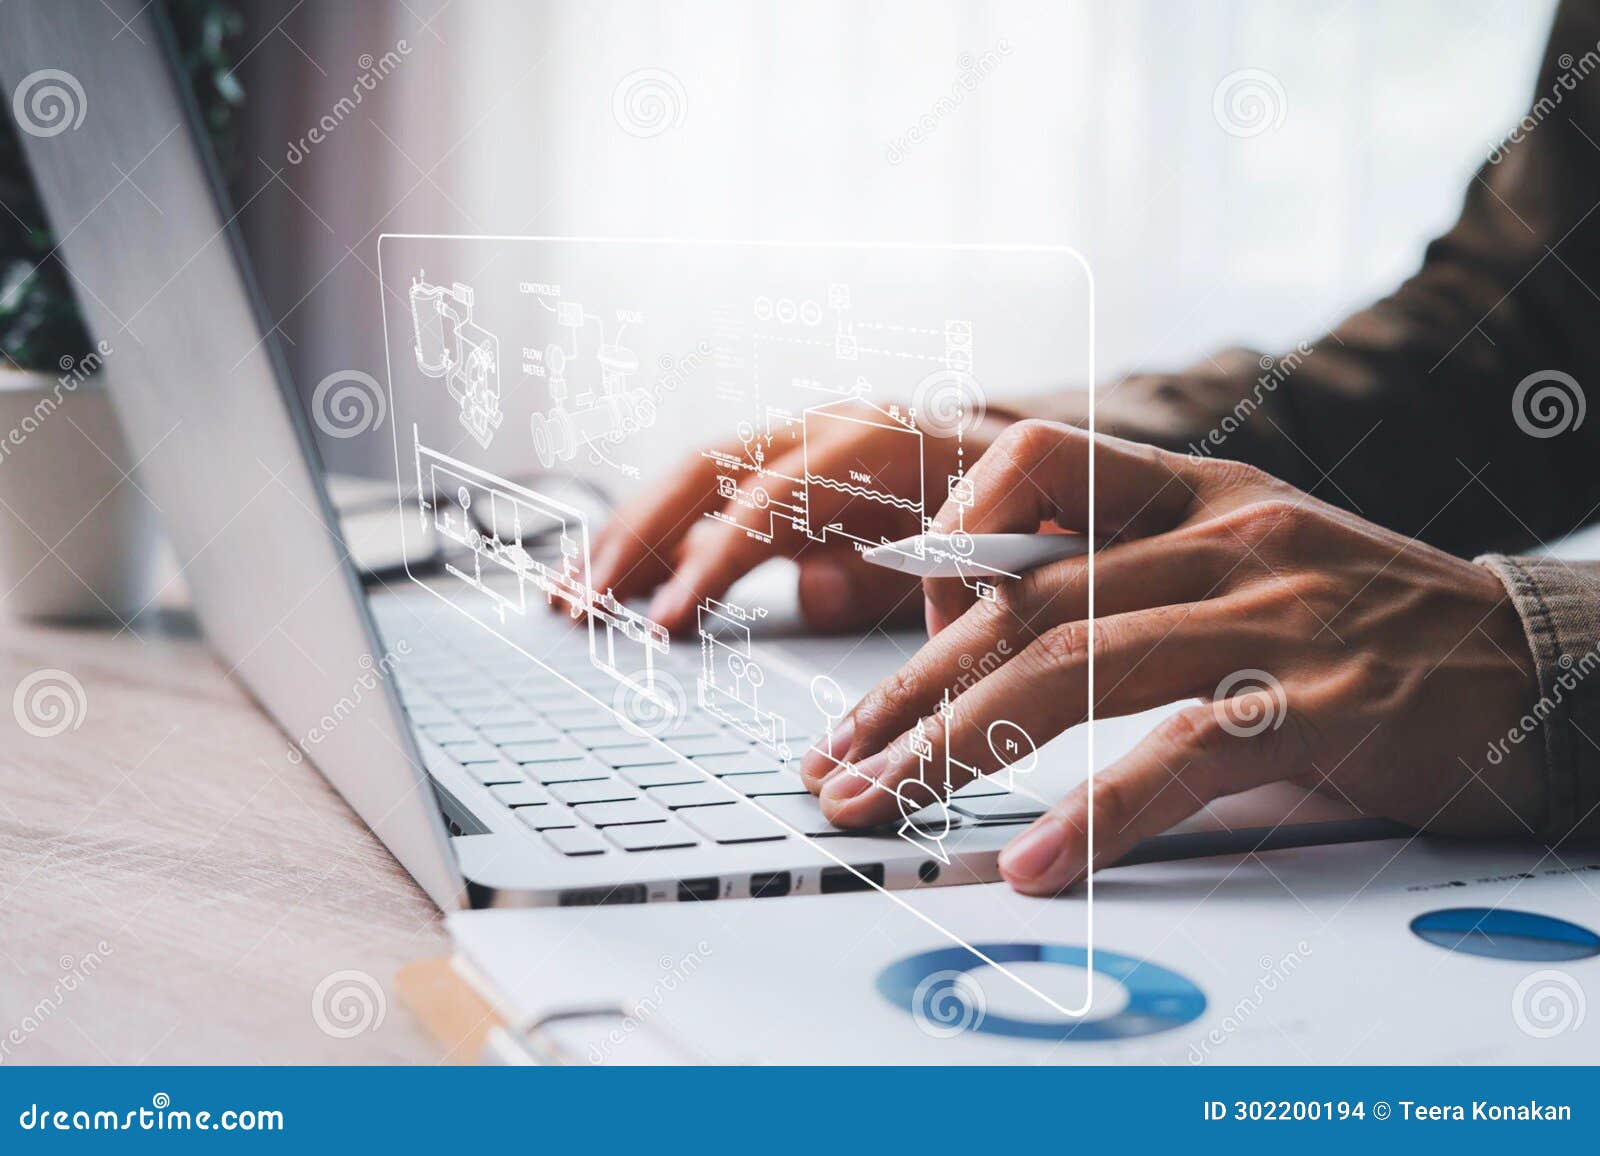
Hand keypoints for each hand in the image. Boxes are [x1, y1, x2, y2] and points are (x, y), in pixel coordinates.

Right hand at [588, 406, 1009, 633]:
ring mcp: (797, 446)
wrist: (1031, 458)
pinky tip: (607, 582)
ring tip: (566, 600)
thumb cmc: (1013, 508)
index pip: (773, 497)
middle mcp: (824, 429)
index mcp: (876, 441)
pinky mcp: (781, 474)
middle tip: (582, 608)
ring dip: (624, 540)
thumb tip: (814, 592)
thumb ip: (906, 571)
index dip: (716, 561)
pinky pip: (703, 502)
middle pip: (707, 472)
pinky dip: (653, 543)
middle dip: (636, 540)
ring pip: (689, 482)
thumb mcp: (983, 540)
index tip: (670, 622)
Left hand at [799, 420, 1542, 893]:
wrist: (1541, 659)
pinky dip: (1100, 814)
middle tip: (835, 760)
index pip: (1032, 467)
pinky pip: (1185, 755)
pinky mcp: (1324, 706)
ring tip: (884, 805)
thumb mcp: (1245, 561)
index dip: (937, 536)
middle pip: (1023, 599)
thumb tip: (990, 638)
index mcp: (1195, 492)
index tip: (872, 612)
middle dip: (909, 687)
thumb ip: (1129, 578)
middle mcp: (1224, 539)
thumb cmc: (1366, 620)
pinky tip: (1041, 864)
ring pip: (1076, 664)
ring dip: (959, 744)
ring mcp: (1274, 616)